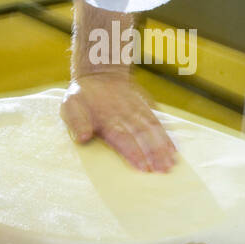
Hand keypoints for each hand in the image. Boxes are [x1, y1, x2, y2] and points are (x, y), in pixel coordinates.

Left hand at [61, 72, 176, 171]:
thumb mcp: (70, 105)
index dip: (134, 153)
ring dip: (163, 147)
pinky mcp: (145, 106)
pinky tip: (174, 148)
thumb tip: (83, 137)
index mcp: (105, 118)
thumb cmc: (82, 96)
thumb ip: (76, 122)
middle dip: (154, 154)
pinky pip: (158, 121)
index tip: (144, 167)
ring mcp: (137, 109)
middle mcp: (124, 114)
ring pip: (153, 129)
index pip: (122, 138)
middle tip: (164, 170)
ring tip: (172, 162)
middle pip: (142, 135)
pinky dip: (167, 134)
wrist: (99, 73)